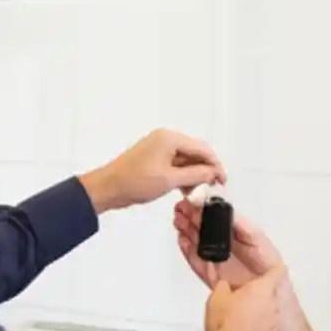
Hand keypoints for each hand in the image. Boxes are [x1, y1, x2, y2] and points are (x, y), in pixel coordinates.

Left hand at [80, 129, 225, 213]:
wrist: (107, 188)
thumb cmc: (133, 181)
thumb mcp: (170, 180)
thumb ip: (195, 175)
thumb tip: (212, 172)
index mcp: (170, 139)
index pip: (202, 149)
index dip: (215, 165)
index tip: (222, 180)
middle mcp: (165, 139)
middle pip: (194, 153)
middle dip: (204, 170)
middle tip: (211, 187)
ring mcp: (158, 149)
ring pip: (185, 160)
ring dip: (193, 175)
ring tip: (197, 192)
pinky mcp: (153, 159)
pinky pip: (175, 165)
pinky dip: (182, 176)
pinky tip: (185, 189)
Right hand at [174, 199, 283, 289]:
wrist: (267, 287)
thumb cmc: (268, 260)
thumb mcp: (256, 235)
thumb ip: (239, 223)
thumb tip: (224, 208)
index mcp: (233, 230)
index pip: (213, 216)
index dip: (202, 207)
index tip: (193, 199)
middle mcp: (222, 242)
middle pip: (201, 226)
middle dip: (190, 216)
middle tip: (180, 208)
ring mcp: (214, 256)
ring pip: (195, 240)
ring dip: (185, 229)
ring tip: (178, 220)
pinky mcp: (209, 272)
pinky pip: (194, 259)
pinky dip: (186, 249)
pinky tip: (181, 238)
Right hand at [204, 263, 284, 330]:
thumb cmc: (225, 323)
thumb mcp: (216, 297)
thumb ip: (223, 285)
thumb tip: (225, 285)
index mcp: (261, 289)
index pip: (277, 272)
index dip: (275, 269)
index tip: (274, 268)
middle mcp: (272, 304)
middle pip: (270, 294)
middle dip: (259, 295)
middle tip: (243, 299)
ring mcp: (274, 324)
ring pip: (269, 313)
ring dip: (259, 314)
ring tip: (240, 320)